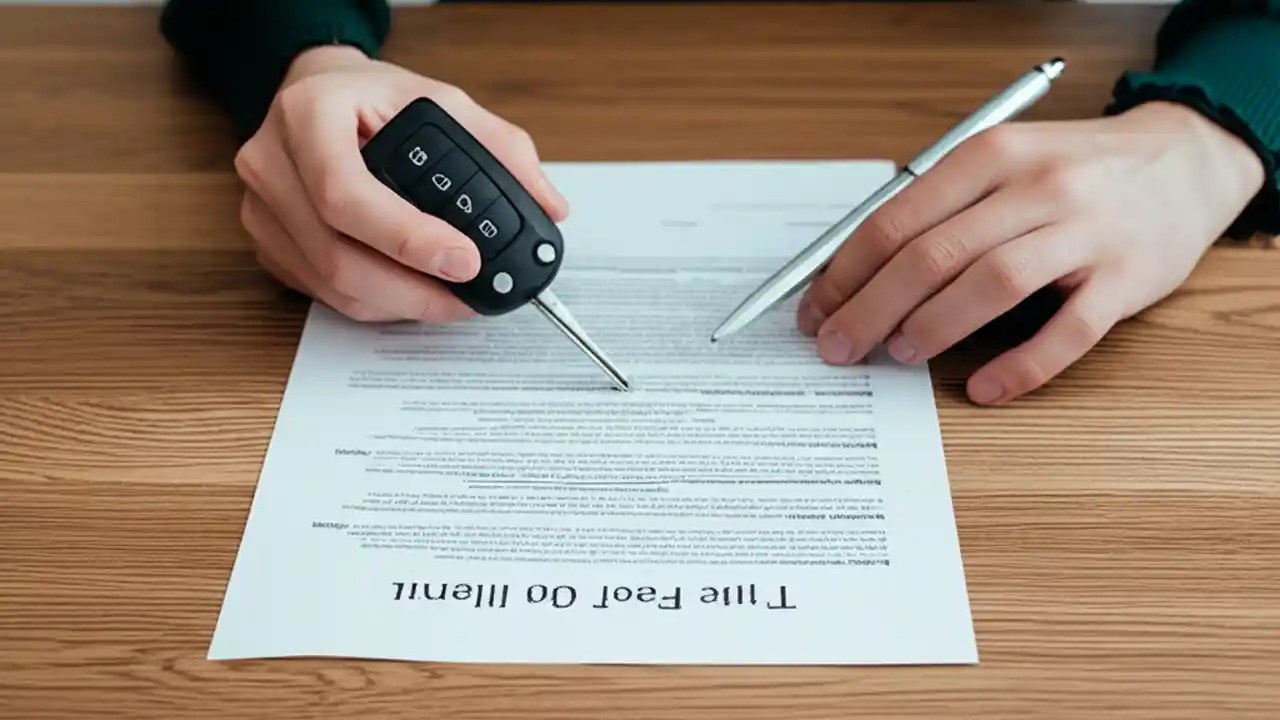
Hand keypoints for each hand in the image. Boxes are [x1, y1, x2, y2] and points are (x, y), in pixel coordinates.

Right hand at [235, 45, 567, 321]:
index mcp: (308, 115)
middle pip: (337, 254)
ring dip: (400, 304)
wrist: (317, 94)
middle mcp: (272, 164)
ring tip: (452, 299)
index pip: (345, 192)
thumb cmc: (373, 99)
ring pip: (332, 285)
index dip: (407, 237)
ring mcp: (261, 210)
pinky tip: (414, 292)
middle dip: (413, 289)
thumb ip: (501, 149)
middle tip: (468, 296)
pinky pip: (324, 294)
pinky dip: (377, 303)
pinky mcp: (268, 245)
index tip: (464, 260)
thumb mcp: (441, 101)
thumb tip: (549, 205)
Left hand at [798, 101, 1264, 403]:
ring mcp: (1085, 232)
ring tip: (899, 354)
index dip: (845, 272)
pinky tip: (983, 389)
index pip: (896, 219)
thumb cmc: (1072, 170)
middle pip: (932, 255)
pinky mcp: (1126, 278)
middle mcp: (1036, 187)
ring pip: (992, 284)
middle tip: (838, 347)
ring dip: (934, 326)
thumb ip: (938, 206)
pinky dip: (1020, 367)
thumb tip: (857, 272)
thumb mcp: (1002, 162)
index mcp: (991, 155)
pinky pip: (1067, 332)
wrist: (1185, 160)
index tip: (815, 310)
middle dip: (869, 309)